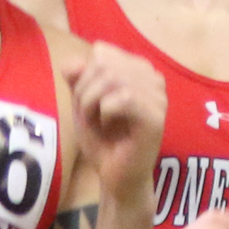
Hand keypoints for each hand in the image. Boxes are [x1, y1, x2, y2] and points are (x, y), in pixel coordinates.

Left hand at [64, 42, 164, 199]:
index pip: (102, 52)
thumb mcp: (83, 103)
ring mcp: (158, 96)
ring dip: (92, 102)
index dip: (84, 75)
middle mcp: (153, 77)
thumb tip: (70, 63)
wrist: (115, 176)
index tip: (87, 102)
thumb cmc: (103, 140)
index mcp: (138, 69)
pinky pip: (124, 98)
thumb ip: (77, 78)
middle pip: (105, 64)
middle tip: (88, 114)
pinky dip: (105, 111)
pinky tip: (108, 125)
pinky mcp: (156, 117)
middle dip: (85, 90)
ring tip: (96, 120)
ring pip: (112, 78)